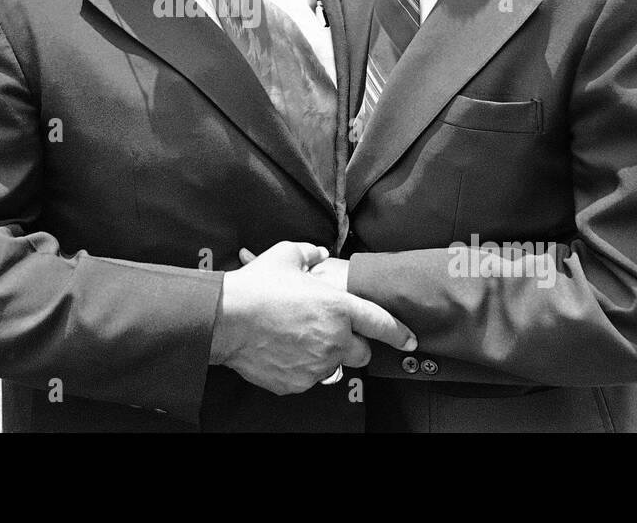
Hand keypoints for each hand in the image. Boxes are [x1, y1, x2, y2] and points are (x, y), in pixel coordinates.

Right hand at [211, 241, 415, 395]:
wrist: (226, 319)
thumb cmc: (257, 286)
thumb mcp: (286, 255)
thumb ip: (310, 253)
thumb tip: (318, 254)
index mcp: (339, 307)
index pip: (382, 324)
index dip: (400, 332)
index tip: (410, 339)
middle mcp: (334, 339)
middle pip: (362, 352)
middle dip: (353, 343)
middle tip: (330, 331)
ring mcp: (317, 365)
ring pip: (334, 366)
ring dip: (325, 355)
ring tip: (299, 339)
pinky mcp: (298, 382)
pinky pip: (309, 377)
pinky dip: (302, 367)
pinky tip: (283, 350)